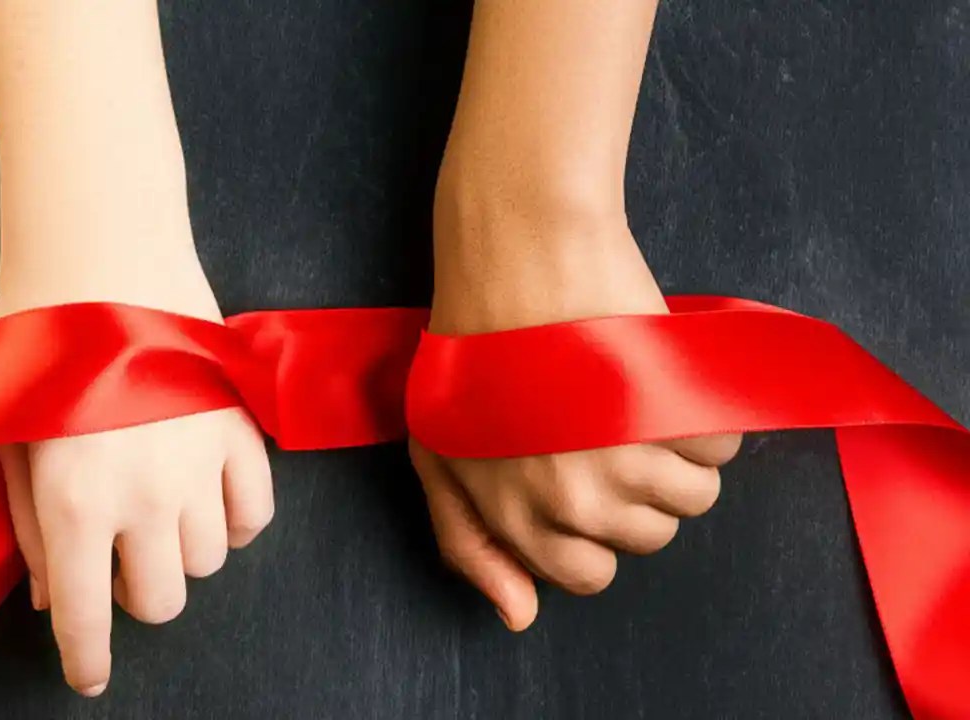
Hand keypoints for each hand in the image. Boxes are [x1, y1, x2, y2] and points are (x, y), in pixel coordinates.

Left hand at [0, 257, 273, 695]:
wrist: (103, 256)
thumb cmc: (39, 343)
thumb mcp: (7, 439)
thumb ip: (26, 525)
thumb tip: (48, 592)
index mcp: (75, 504)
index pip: (84, 615)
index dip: (86, 659)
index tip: (90, 677)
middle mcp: (144, 498)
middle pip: (160, 600)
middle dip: (131, 594)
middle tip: (113, 554)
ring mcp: (201, 467)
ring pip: (206, 561)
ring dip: (176, 551)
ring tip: (155, 509)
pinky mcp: (240, 433)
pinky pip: (254, 515)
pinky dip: (231, 521)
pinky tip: (206, 498)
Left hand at [415, 174, 740, 630]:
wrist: (517, 254)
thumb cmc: (469, 350)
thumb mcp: (437, 453)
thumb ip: (468, 542)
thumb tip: (519, 617)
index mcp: (514, 515)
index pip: (586, 576)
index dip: (590, 532)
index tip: (581, 478)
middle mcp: (571, 499)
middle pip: (645, 538)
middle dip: (632, 492)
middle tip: (601, 427)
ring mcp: (625, 456)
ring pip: (692, 499)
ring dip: (675, 457)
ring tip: (632, 402)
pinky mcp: (672, 406)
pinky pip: (719, 447)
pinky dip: (703, 419)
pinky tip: (656, 380)